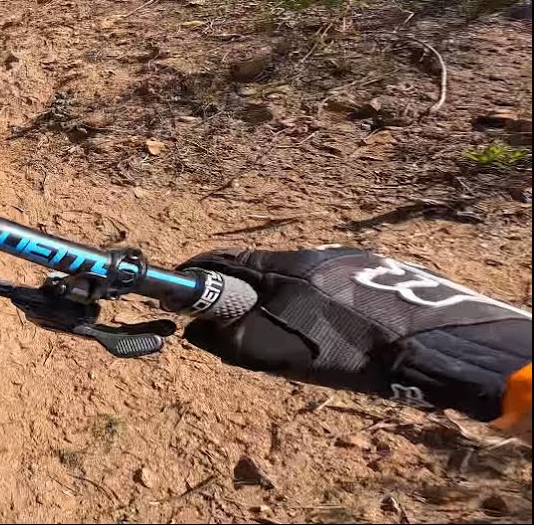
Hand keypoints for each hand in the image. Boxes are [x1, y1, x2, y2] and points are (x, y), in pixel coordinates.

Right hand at [180, 247, 531, 423]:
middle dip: (239, 290)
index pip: (226, 262)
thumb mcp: (282, 356)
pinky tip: (330, 328)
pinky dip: (314, 301)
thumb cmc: (354, 353)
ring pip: (297, 276)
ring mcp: (348, 259)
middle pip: (261, 267)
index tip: (180, 287)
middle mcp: (314, 254)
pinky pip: (329, 283)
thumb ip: (233, 340)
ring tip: (286, 331)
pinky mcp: (378, 270)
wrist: (431, 346)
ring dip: (280, 297)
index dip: (199, 274)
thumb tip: (197, 330)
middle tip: (229, 319)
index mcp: (286, 268)